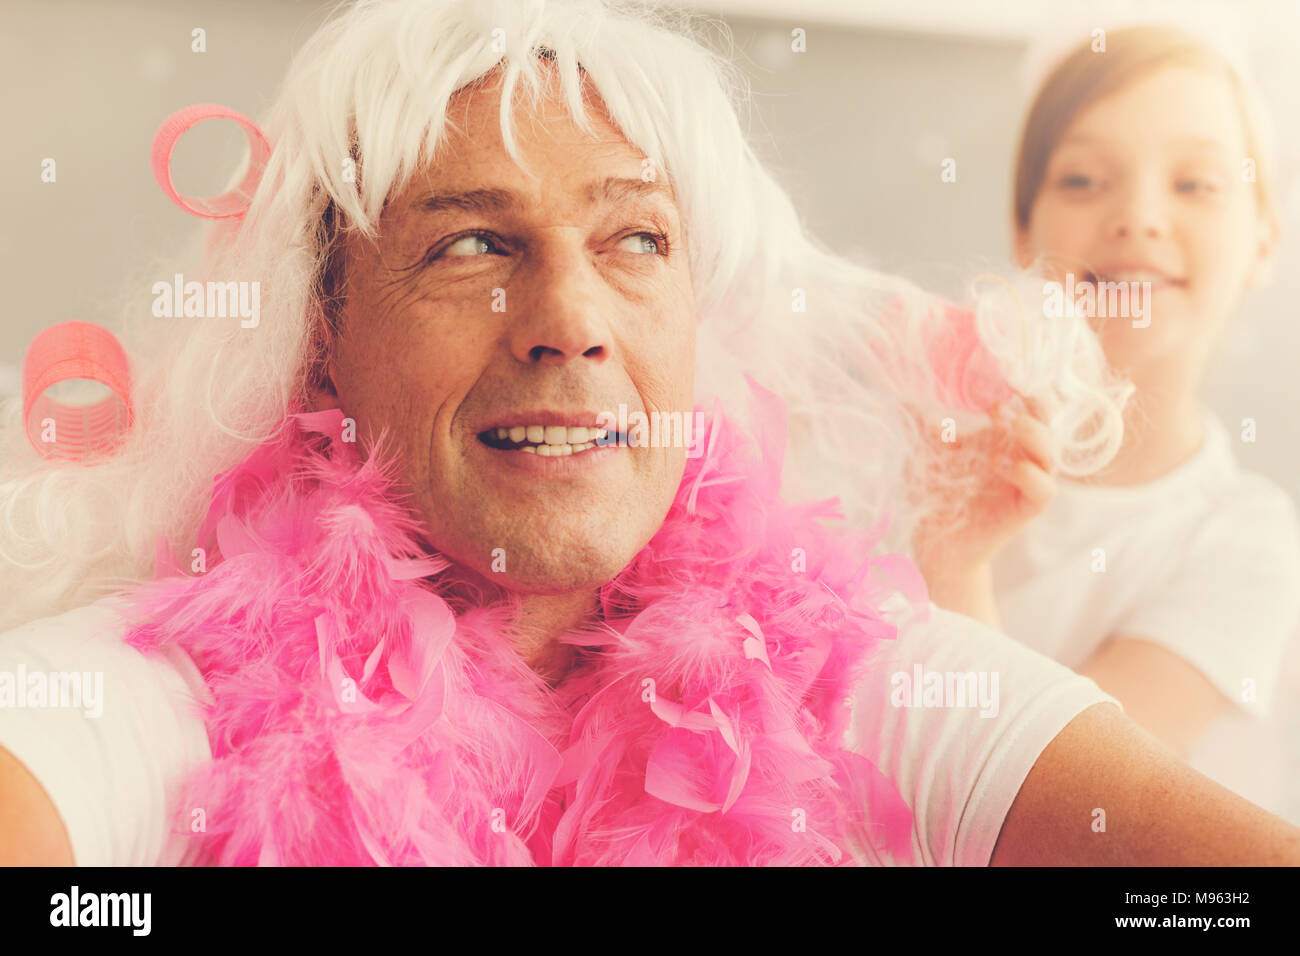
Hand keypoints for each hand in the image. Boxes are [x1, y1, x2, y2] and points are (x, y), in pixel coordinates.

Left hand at [911, 395, 1057, 576]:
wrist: (934, 542)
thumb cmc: (933, 495)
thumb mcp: (924, 456)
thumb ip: (921, 427)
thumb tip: (905, 395)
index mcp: (1000, 439)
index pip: (1026, 408)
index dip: (1023, 390)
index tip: (1002, 379)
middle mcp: (1018, 457)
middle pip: (1047, 426)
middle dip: (1035, 407)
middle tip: (1003, 403)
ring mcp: (1024, 483)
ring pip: (1051, 454)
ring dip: (1034, 435)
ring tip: (1005, 424)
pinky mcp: (1024, 509)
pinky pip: (1044, 489)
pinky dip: (1028, 473)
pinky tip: (999, 463)